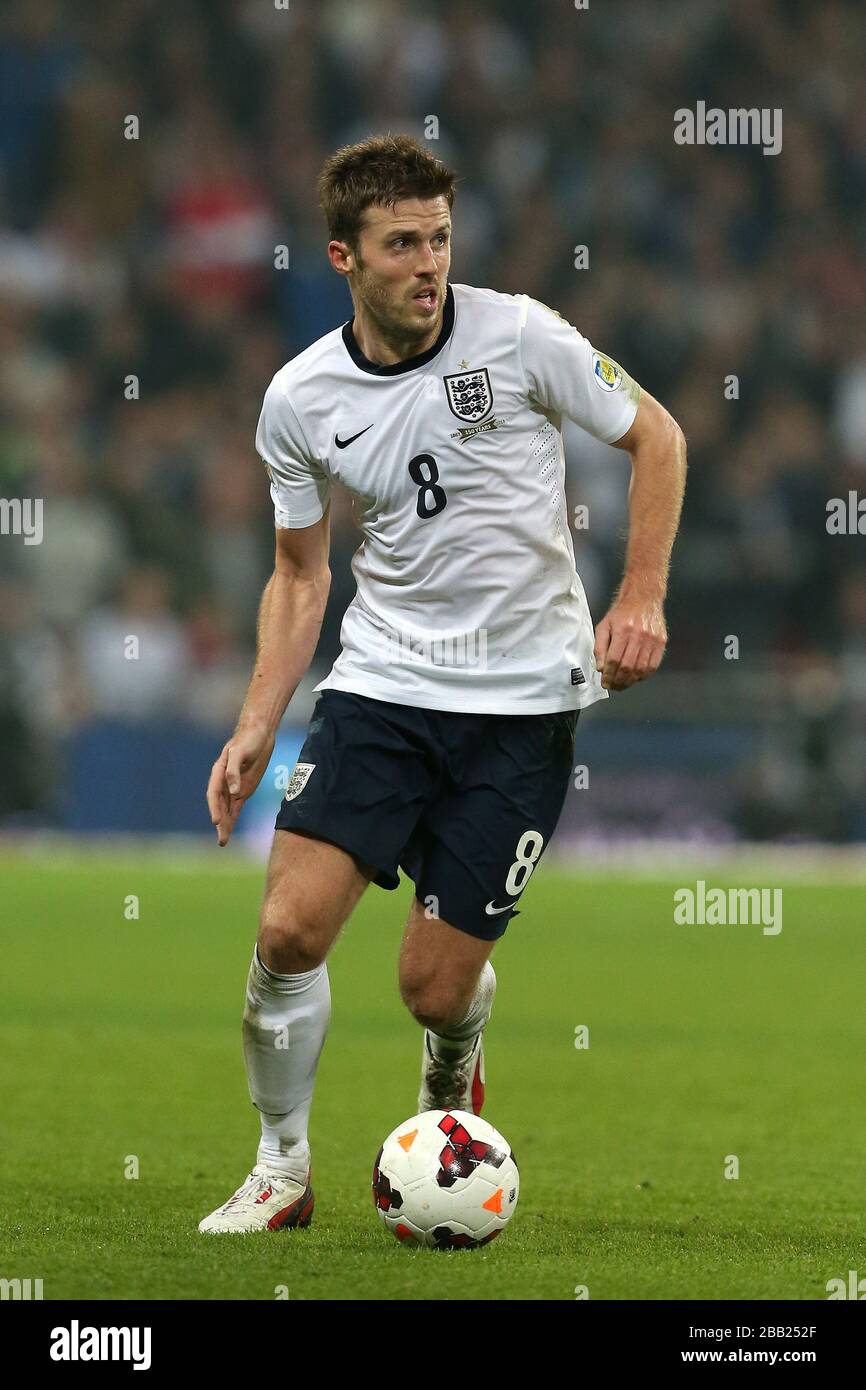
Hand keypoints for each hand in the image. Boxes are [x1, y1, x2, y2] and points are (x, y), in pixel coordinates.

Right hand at [206, 724, 275, 846]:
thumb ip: (234, 771)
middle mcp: (224, 781)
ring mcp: (233, 786)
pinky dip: (233, 818)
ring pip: (226, 809)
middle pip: (219, 805)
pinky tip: (229, 830)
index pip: (214, 793)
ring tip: (222, 842)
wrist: (259, 733)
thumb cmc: (248, 739)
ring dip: (224, 825)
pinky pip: (236, 807)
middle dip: (219, 822)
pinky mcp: (243, 790)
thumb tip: (233, 791)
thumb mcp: (241, 752)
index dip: (214, 808)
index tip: (216, 822)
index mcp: (219, 771)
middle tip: (221, 840)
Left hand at [593, 595, 666, 691]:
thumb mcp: (604, 625)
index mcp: (623, 630)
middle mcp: (639, 635)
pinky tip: (636, 677)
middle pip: (628, 667)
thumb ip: (600, 647)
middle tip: (612, 687)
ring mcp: (652, 639)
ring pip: (641, 669)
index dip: (609, 675)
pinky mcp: (661, 642)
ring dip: (630, 681)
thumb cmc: (622, 612)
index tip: (605, 682)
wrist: (643, 597)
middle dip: (618, 681)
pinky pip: (653, 665)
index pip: (614, 660)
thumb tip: (601, 668)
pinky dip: (644, 675)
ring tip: (622, 685)